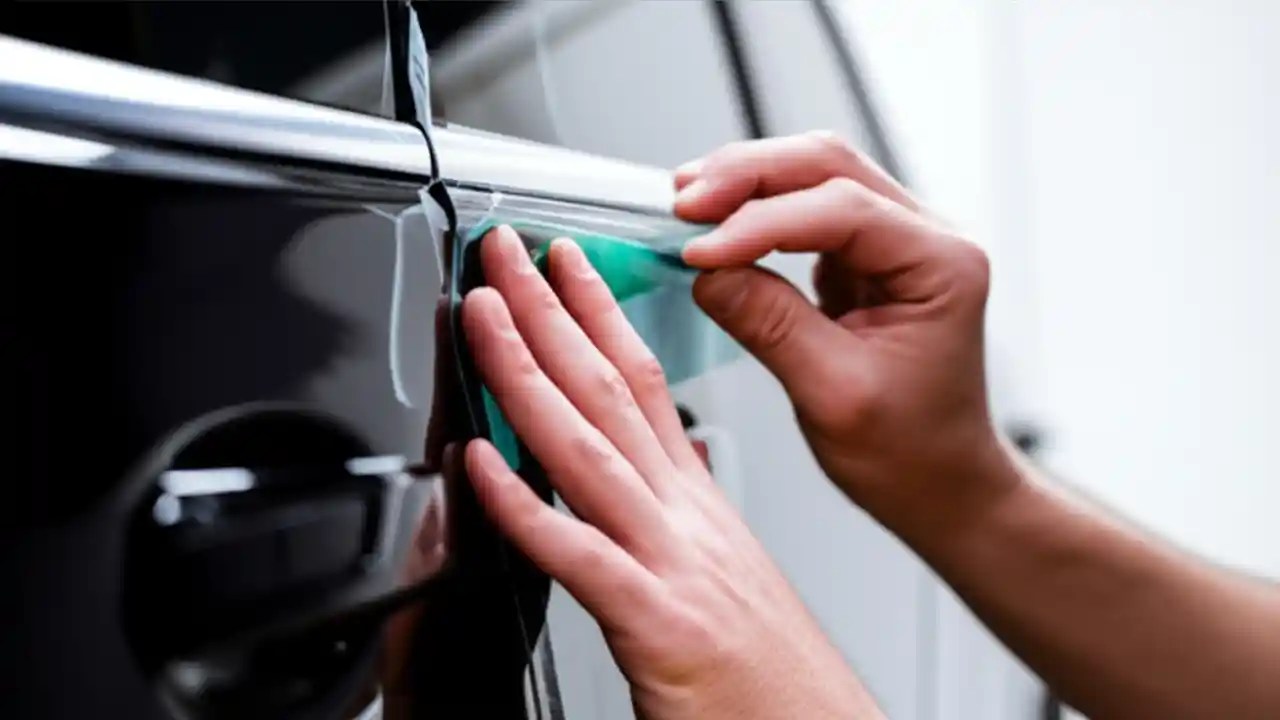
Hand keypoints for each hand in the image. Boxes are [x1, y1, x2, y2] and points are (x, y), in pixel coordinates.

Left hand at [461, 227, 881, 718]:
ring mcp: (668, 562)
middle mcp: (682, 516)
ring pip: (586, 449)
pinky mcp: (654, 622)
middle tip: (506, 249)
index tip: (563, 260)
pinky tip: (477, 465)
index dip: (597, 311)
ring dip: (527, 374)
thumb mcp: (728, 566)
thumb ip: (692, 503)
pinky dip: (522, 505)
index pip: (642, 380)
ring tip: (485, 315)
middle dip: (549, 310)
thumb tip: (678, 451)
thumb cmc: (767, 665)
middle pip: (608, 391)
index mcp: (694, 500)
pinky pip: (576, 553)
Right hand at [676, 132, 1016, 539]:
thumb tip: (707, 273)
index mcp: (941, 265)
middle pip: (829, 167)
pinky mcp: (863, 257)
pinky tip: (716, 224)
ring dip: (748, 183)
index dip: (761, 224)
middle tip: (683, 201)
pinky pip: (804, 211)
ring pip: (815, 176)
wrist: (937, 482)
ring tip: (687, 202)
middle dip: (750, 176)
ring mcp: (895, 242)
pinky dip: (755, 211)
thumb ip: (771, 325)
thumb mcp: (833, 394)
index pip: (842, 210)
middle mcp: (926, 237)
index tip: (700, 250)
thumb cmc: (909, 450)